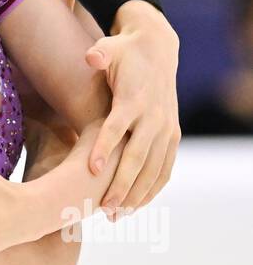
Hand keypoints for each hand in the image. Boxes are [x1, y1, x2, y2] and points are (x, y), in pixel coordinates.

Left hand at [83, 0, 180, 217]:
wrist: (158, 49)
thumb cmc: (124, 53)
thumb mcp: (110, 48)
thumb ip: (99, 54)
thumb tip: (91, 56)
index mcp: (134, 98)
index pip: (117, 127)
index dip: (105, 147)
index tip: (91, 169)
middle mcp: (153, 117)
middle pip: (137, 157)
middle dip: (121, 184)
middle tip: (103, 208)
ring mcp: (166, 128)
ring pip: (154, 169)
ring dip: (137, 194)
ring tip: (117, 215)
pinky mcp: (173, 135)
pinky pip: (166, 169)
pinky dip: (153, 189)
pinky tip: (137, 207)